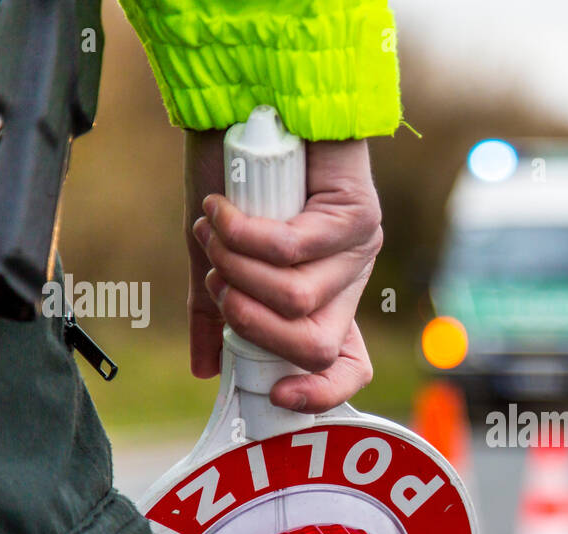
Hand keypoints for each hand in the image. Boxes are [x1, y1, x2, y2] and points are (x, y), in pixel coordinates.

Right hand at [185, 132, 380, 410]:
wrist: (254, 103)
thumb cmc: (240, 180)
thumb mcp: (221, 255)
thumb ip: (215, 312)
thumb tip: (207, 371)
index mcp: (322, 306)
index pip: (347, 370)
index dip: (321, 396)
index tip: (276, 394)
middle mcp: (348, 286)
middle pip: (317, 347)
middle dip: (251, 323)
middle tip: (218, 280)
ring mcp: (359, 253)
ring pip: (297, 300)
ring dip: (237, 269)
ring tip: (214, 230)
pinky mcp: (359, 217)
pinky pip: (293, 250)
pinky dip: (242, 235)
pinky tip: (222, 209)